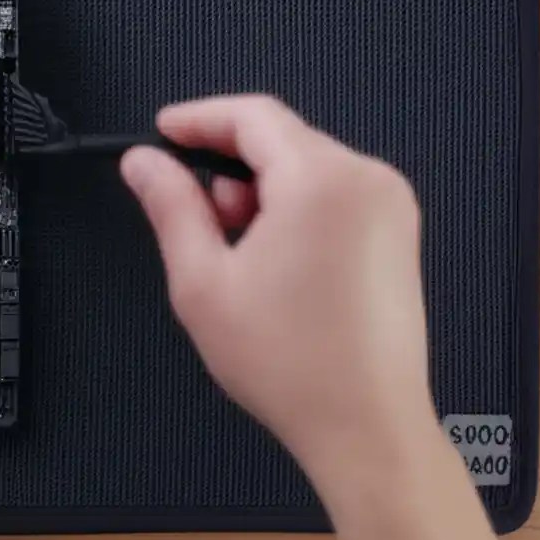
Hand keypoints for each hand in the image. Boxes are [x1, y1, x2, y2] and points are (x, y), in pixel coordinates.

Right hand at [120, 96, 430, 464]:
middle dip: (228, 163)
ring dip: (261, 188)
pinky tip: (270, 257)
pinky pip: (334, 192)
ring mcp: (390, 205)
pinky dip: (293, 206)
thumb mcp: (202, 280)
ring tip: (234, 249)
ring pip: (307, 165)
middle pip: (282, 137)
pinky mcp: (397, 233)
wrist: (365, 424)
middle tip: (194, 213)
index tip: (163, 131)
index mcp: (321, 181)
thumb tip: (142, 161)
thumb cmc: (289, 363)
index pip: (253, 115)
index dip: (199, 117)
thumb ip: (170, 207)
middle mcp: (367, 179)